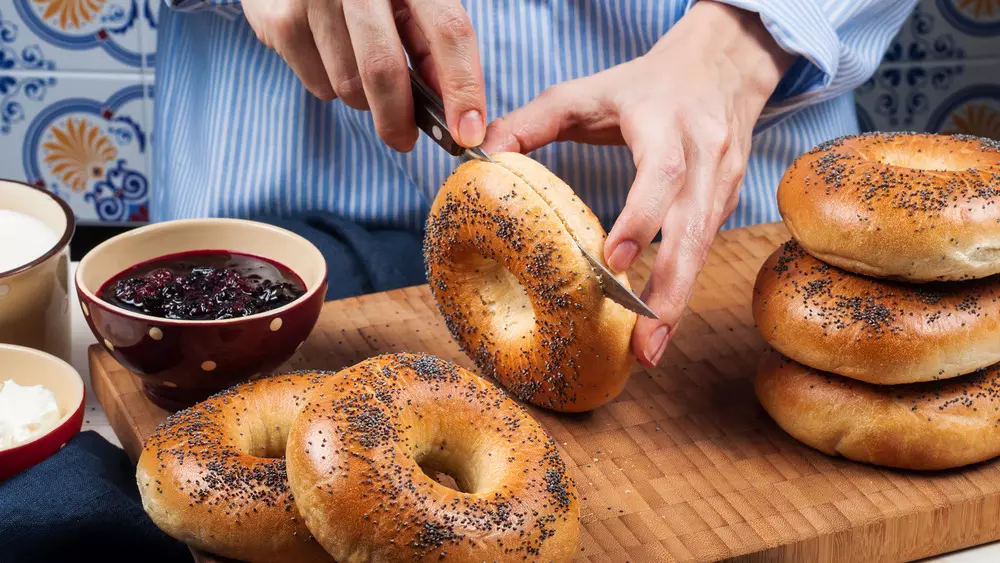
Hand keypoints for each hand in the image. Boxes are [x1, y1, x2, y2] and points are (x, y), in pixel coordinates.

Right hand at [242, 0, 486, 150]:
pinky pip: (318, 85)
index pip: (448, 31)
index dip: (463, 86)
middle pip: (385, 68)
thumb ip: (431, 48)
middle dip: (398, 118)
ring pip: (349, 85)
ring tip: (358, 69)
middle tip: (404, 141)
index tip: (467, 132)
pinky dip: (330, 87)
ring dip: (363, 99)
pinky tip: (328, 56)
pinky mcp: (280, 18)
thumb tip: (452, 109)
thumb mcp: (408, 6)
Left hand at [483, 1, 793, 366]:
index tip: (614, 261)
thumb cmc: (641, 86)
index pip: (662, 173)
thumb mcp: (584, 93)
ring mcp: (723, 181)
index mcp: (665, 122)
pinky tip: (657, 325)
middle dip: (670, 288)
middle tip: (644, 341)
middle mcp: (705, 154)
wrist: (720, 67)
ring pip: (704, 248)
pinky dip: (680, 289)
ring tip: (649, 350)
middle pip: (694, 227)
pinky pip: (703, 250)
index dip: (642, 217)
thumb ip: (530, 121)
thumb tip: (480, 155)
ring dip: (677, 302)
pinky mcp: (727, 202)